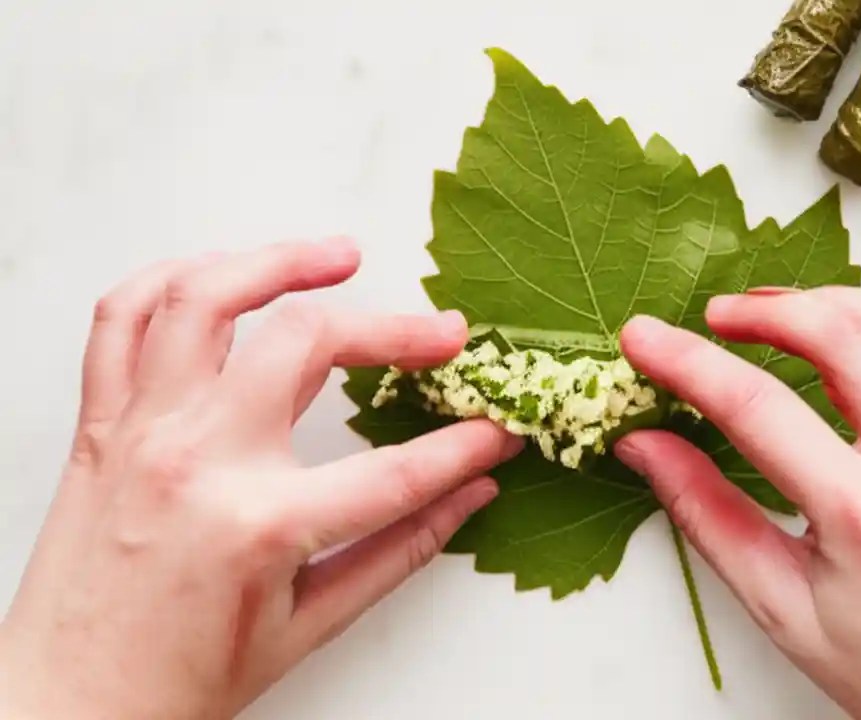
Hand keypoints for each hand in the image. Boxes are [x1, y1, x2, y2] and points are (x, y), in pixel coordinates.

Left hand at [0, 239, 520, 719]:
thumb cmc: (179, 680)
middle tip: (445, 336)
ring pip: (204, 300)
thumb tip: (471, 496)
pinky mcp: (100, 426)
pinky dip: (171, 280)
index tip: (498, 429)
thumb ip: (400, 550)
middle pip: (309, 344)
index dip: (463, 445)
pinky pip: (119, 321)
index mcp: (260, 525)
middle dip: (397, 329)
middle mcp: (198, 461)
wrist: (67, 707)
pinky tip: (223, 274)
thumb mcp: (310, 625)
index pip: (395, 469)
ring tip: (340, 256)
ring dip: (279, 262)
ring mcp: (141, 432)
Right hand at [615, 287, 860, 719]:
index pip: (756, 408)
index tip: (643, 338)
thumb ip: (709, 518)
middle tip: (720, 316)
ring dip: (844, 301)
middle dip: (769, 309)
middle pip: (846, 336)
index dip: (686, 362)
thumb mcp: (783, 609)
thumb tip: (645, 448)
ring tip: (793, 311)